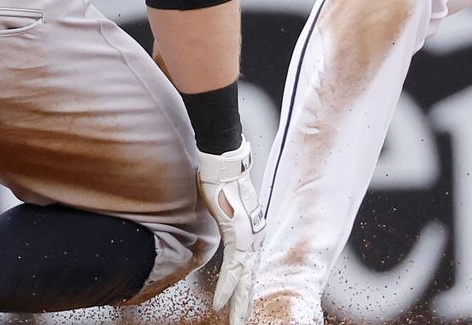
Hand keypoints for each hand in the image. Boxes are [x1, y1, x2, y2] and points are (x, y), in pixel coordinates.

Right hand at [197, 138, 263, 324]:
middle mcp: (254, 240)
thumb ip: (225, 221)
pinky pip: (231, 268)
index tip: (241, 307)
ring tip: (237, 323)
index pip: (248, 270)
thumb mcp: (225, 207)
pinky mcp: (237, 235)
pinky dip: (226, 286)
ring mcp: (248, 238)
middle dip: (245, 305)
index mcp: (251, 235)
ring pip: (244, 280)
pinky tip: (221, 303)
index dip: (244, 289)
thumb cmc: (222, 181)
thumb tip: (218, 221)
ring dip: (239, 304)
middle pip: (250, 280)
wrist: (225, 164)